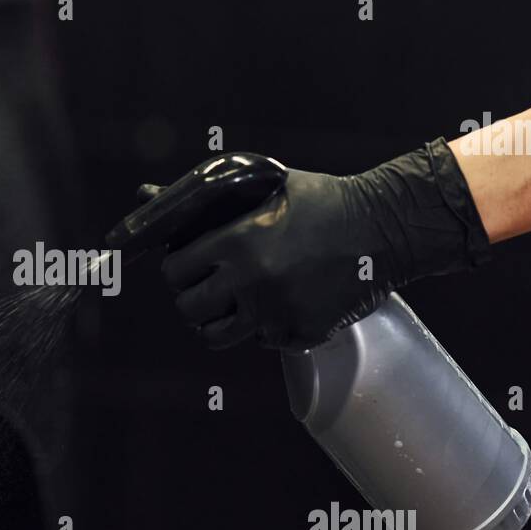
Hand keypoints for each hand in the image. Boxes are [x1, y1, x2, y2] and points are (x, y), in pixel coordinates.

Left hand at [148, 139, 491, 349]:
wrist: (386, 226)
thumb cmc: (322, 200)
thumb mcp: (263, 187)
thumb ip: (205, 200)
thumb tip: (144, 195)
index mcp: (236, 244)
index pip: (175, 274)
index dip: (178, 271)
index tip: (189, 267)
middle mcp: (251, 283)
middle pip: (189, 310)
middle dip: (194, 299)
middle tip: (210, 288)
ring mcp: (276, 313)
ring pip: (217, 337)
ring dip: (221, 322)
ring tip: (236, 304)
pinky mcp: (301, 333)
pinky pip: (264, 342)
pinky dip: (267, 329)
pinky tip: (282, 304)